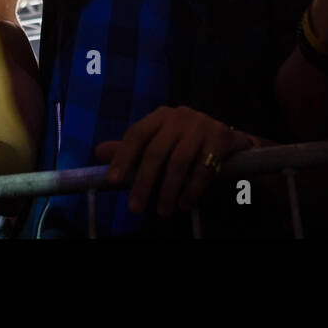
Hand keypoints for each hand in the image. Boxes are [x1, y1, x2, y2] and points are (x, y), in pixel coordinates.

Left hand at [93, 106, 254, 214]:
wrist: (228, 140)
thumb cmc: (186, 142)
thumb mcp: (159, 142)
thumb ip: (132, 148)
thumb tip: (98, 151)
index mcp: (160, 116)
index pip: (137, 134)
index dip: (123, 156)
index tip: (113, 181)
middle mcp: (180, 116)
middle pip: (156, 151)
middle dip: (144, 182)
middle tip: (135, 207)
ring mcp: (201, 125)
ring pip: (179, 161)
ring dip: (168, 189)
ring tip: (163, 211)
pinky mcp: (220, 137)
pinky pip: (203, 167)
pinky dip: (192, 188)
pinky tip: (184, 202)